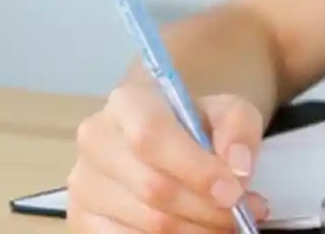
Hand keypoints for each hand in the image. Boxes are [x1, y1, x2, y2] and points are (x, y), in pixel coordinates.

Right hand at [66, 81, 270, 232]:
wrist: (169, 139)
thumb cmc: (198, 123)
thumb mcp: (228, 111)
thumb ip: (238, 128)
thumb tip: (237, 168)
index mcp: (127, 102)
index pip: (152, 137)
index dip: (196, 170)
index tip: (234, 192)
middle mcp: (96, 141)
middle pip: (153, 188)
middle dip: (206, 209)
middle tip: (242, 213)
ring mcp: (84, 184)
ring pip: (147, 223)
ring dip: (196, 231)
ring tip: (228, 223)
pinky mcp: (82, 220)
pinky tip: (197, 232)